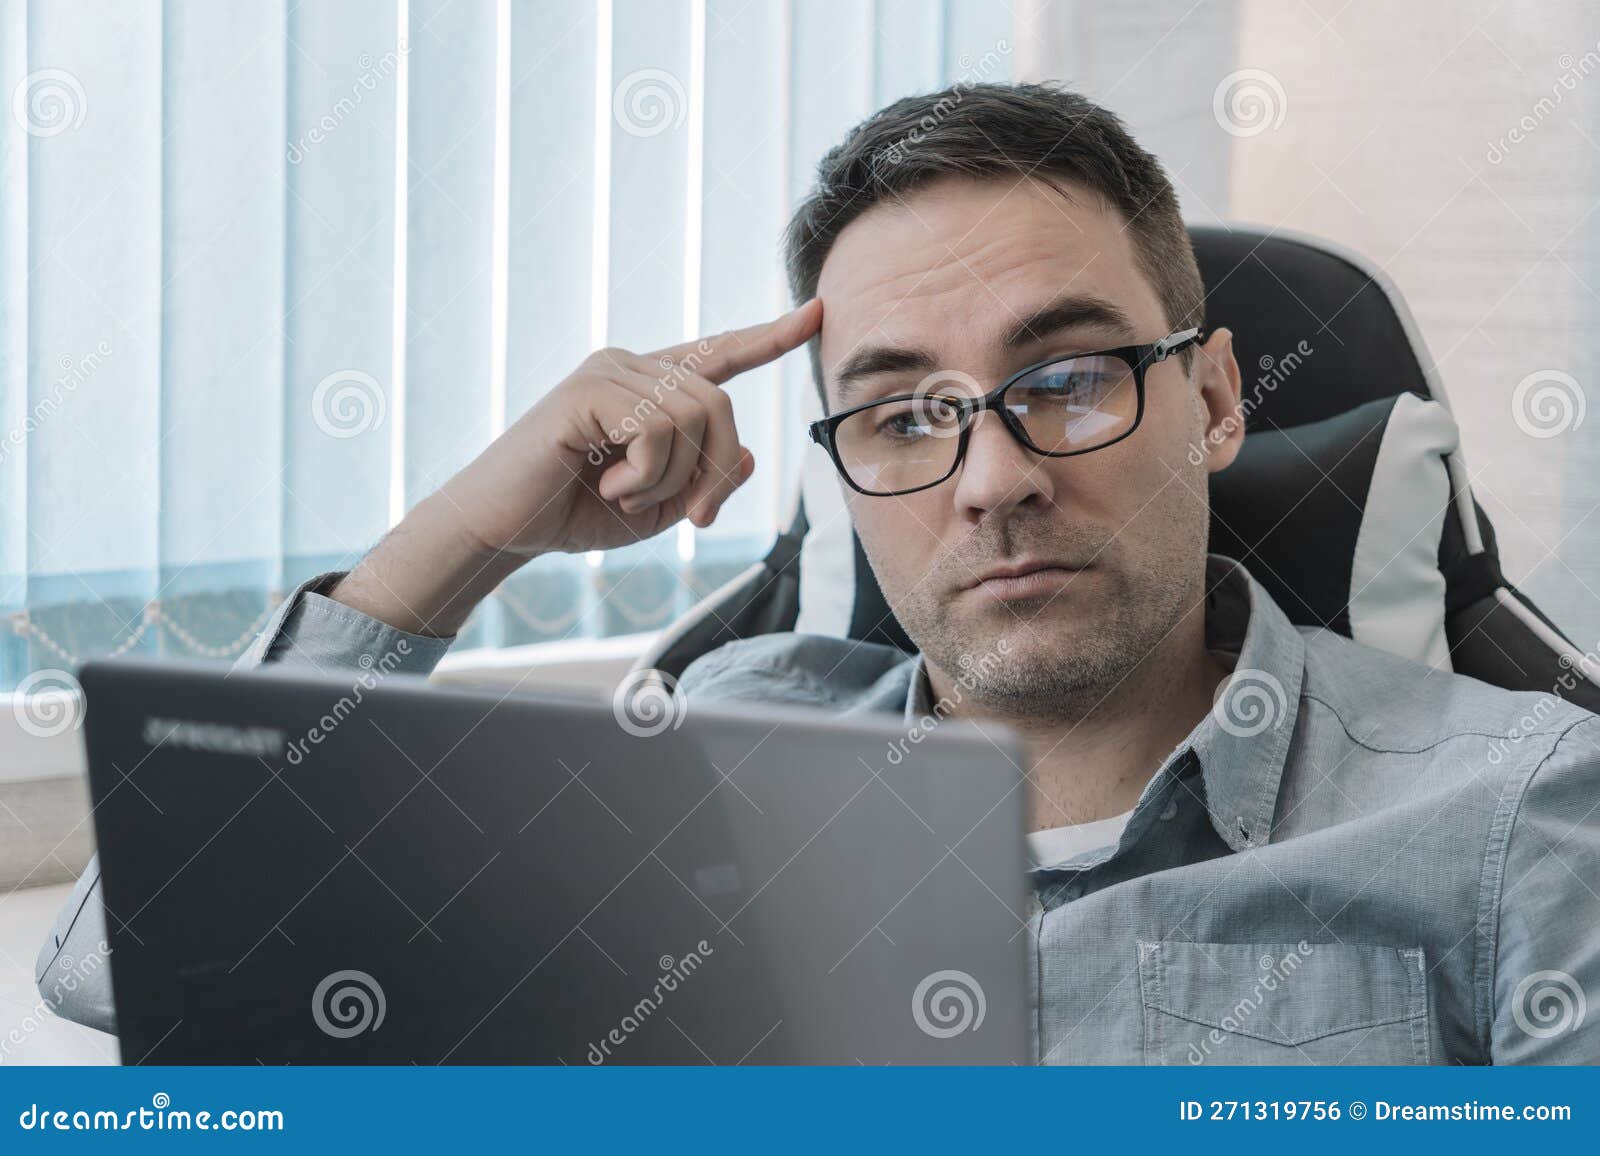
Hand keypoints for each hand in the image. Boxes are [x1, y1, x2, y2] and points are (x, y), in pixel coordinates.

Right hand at [446, 298, 822, 556]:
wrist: (501, 528)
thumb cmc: (572, 514)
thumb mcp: (657, 507)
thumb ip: (704, 480)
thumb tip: (751, 455)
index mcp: (648, 387)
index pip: (719, 354)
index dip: (768, 337)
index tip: (816, 314)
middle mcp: (631, 366)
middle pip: (722, 404)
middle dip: (720, 470)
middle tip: (697, 517)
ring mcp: (608, 371)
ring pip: (695, 417)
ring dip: (673, 479)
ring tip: (624, 496)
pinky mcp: (588, 389)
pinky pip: (657, 428)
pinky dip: (645, 475)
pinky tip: (606, 485)